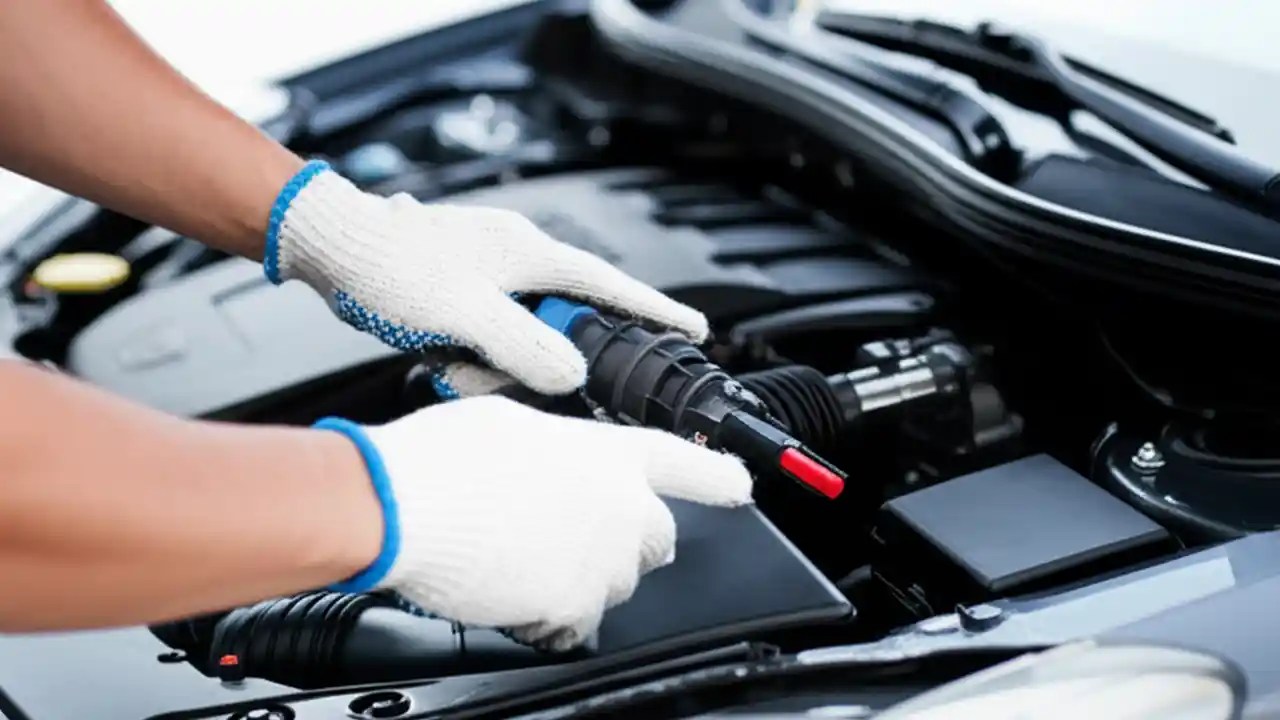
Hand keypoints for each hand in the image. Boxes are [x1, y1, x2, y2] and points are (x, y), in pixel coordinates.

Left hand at [267, 161, 706, 394]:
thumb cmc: (392, 267)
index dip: (654, 311)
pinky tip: (434, 353)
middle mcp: (515, 258)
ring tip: (446, 361)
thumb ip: (524, 348)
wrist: (330, 245)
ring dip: (486, 361)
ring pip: (516, 333)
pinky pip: (486, 331)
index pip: (610, 286)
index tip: (694, 328)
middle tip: (486, 370)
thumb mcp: (465, 315)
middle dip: (528, 359)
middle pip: (556, 322)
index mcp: (529, 254)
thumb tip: (572, 374)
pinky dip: (465, 352)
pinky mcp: (459, 286)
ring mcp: (486, 271)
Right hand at [316, 396, 752, 650]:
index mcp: (609, 453)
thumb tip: (559, 468)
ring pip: (616, 585)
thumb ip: (561, 452)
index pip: (687, 464)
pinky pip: (576, 626)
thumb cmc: (445, 457)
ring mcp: (604, 560)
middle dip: (626, 543)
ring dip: (582, 580)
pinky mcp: (576, 607)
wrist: (404, 506)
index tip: (743, 486)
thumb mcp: (514, 426)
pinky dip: (549, 618)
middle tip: (570, 537)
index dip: (719, 477)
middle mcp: (622, 506)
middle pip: (657, 539)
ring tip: (521, 559)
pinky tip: (509, 591)